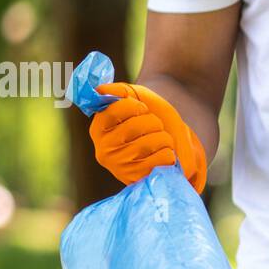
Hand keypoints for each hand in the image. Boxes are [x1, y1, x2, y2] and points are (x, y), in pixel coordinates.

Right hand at [89, 82, 207, 191]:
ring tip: (160, 141)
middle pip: (136, 125)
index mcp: (98, 129)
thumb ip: (118, 91)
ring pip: (152, 142)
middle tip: (154, 127)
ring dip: (164, 137)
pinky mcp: (139, 179)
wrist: (170, 142)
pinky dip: (169, 153)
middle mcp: (104, 150)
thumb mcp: (135, 98)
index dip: (136, 106)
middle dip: (153, 122)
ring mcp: (120, 167)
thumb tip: (101, 90)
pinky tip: (162, 155)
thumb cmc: (149, 118)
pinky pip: (163, 158)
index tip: (142, 109)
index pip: (115, 110)